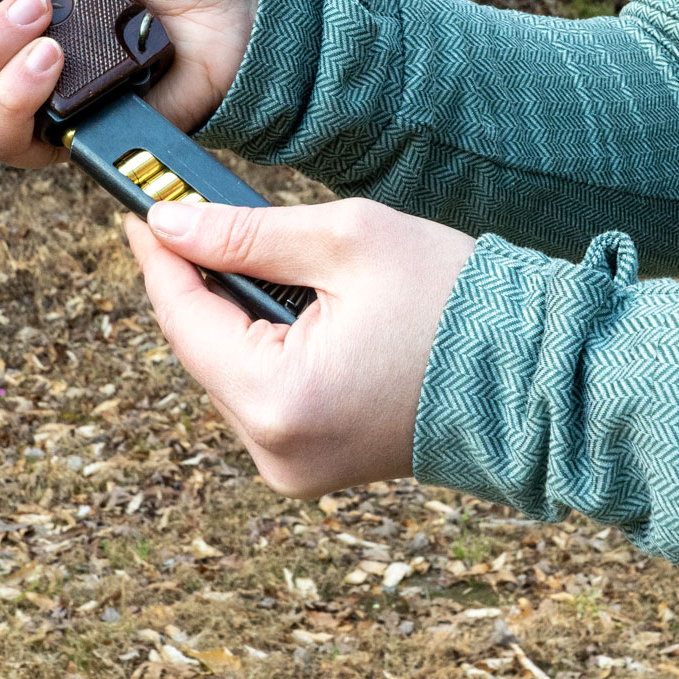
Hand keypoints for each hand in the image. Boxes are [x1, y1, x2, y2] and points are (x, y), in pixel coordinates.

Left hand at [124, 197, 477, 496]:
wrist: (537, 374)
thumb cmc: (454, 301)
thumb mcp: (347, 241)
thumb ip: (245, 233)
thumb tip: (168, 222)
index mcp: (280, 400)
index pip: (183, 319)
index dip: (158, 257)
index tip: (141, 209)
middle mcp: (275, 451)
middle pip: (201, 350)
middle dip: (200, 283)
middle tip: (194, 218)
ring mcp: (294, 469)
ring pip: (228, 374)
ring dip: (235, 318)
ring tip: (256, 259)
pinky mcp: (314, 469)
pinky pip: (262, 397)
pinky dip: (265, 350)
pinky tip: (290, 308)